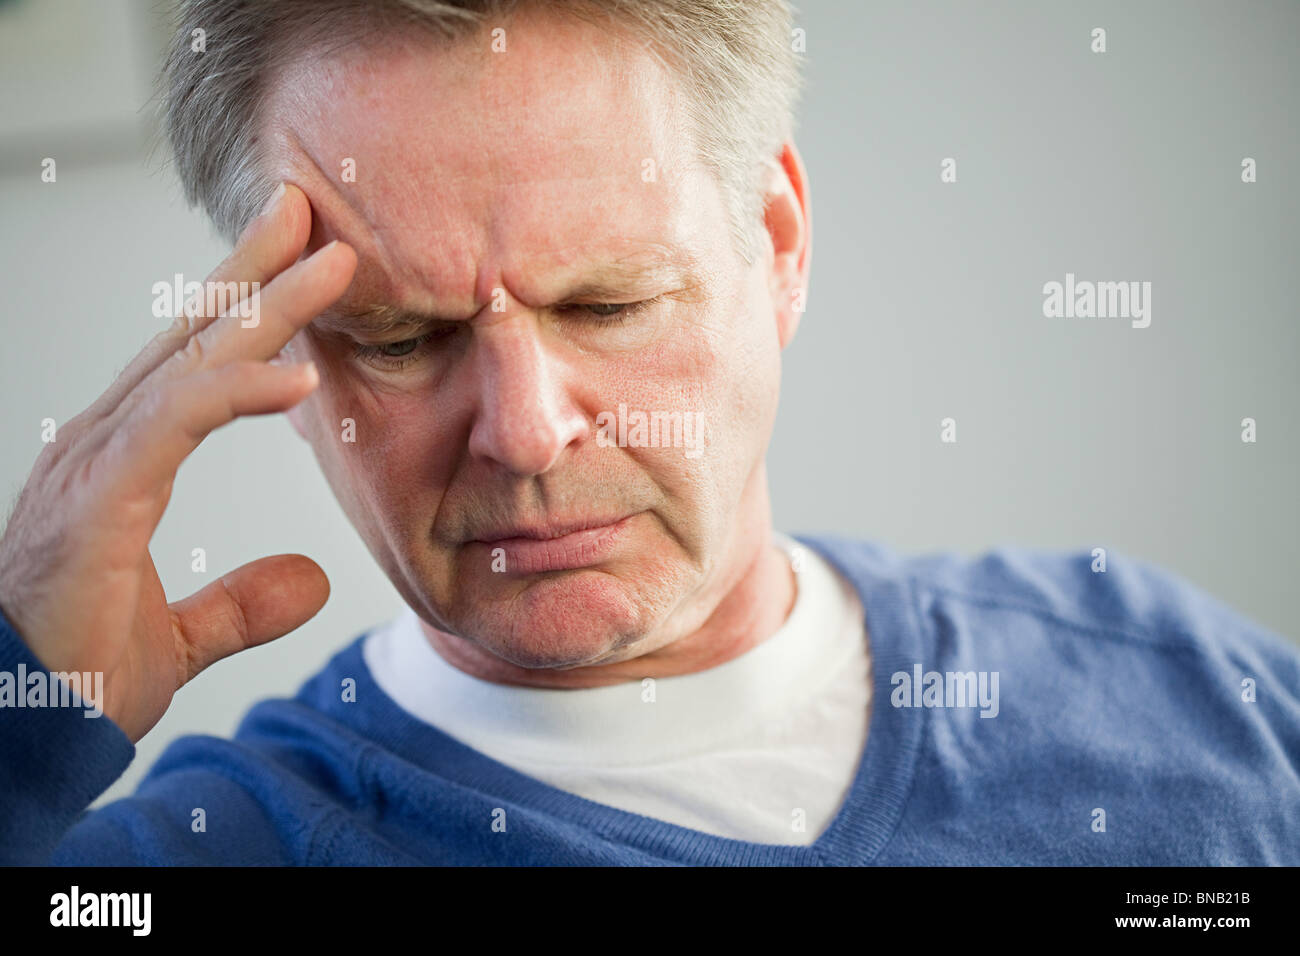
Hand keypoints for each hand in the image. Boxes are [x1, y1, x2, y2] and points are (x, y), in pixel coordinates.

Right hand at [0, 183, 355, 742]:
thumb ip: (240, 604)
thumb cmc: (73, 680)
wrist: (16, 736)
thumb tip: (311, 580)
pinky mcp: (95, 503)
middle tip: (311, 211)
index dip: (242, 306)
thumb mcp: (180, 637)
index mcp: (120, 466)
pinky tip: (299, 372)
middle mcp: (102, 448)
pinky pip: (174, 424)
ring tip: (333, 264)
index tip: (300, 260)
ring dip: (264, 306)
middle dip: (254, 270)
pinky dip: (236, 390)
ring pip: (188, 361)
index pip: (189, 364)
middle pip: (187, 337)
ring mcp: (92, 467)